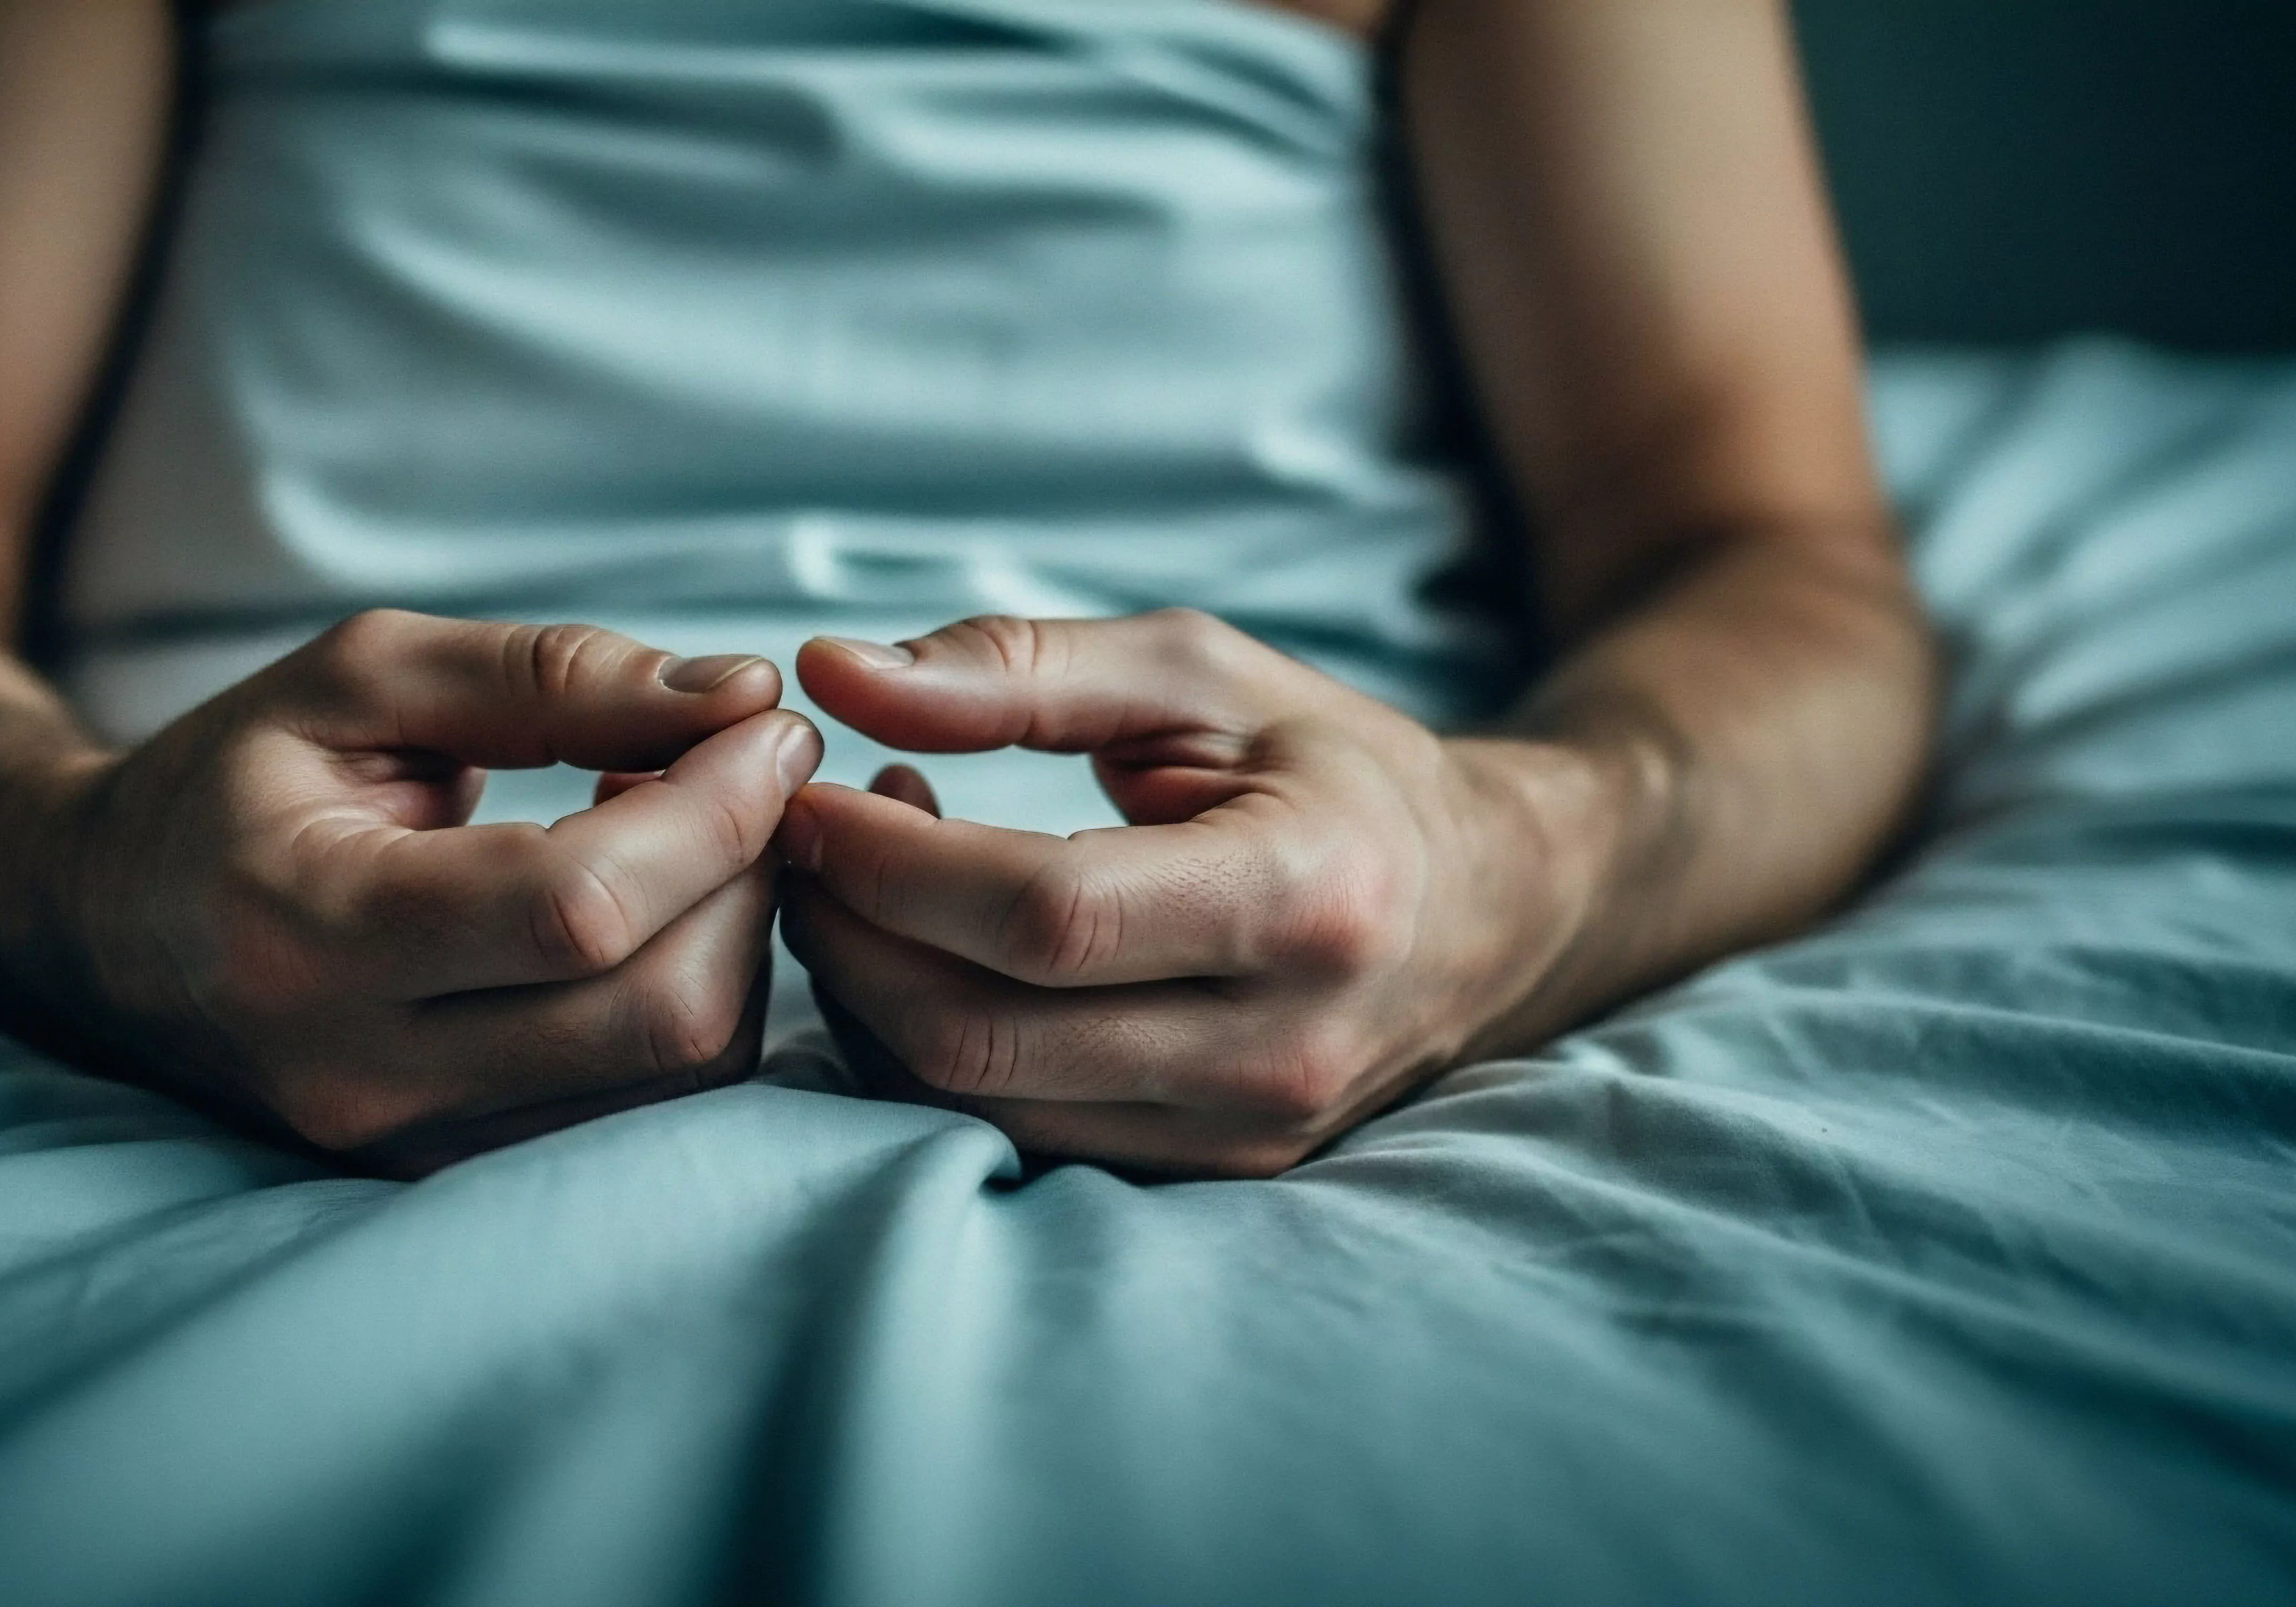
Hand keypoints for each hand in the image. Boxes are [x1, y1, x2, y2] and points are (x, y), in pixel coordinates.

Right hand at [24, 611, 819, 1173]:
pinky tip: (648, 912)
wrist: (106, 929)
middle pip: (658, 1011)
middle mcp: (364, 1070)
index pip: (578, 908)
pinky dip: (693, 996)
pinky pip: (648, 1108)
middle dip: (746, 877)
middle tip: (736, 773)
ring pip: (678, 1078)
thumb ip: (548, 674)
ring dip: (733, 940)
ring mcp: (416, 1145)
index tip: (766, 725)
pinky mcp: (461, 1170)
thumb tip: (739, 694)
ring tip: (679, 835)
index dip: (713, 813)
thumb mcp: (361, 675)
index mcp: (315, 930)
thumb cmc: (239, 781)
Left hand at [780, 610, 1619, 1177]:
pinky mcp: (1202, 1179)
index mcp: (1303, 899)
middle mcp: (1278, 1046)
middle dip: (848, 935)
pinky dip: (925, 1045)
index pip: (1045, 916)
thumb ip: (1016, 667)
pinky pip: (1008, 1133)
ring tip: (870, 880)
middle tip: (809, 838)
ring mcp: (1240, 1136)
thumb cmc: (1330, 765)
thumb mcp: (1199, 672)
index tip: (810, 795)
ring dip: (871, 992)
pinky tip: (929, 949)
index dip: (892, 864)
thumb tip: (830, 668)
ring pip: (972, 1103)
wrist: (1486, 907)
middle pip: (981, 1033)